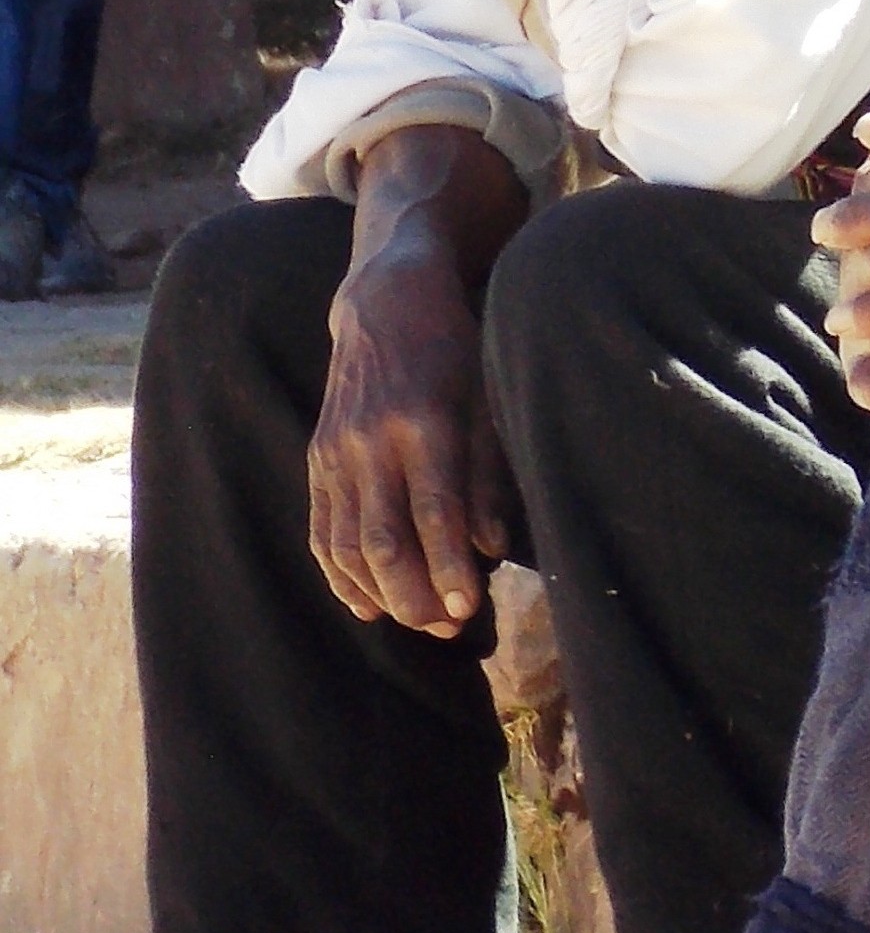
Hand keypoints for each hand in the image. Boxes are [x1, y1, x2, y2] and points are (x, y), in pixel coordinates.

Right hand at [311, 239, 515, 635]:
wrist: (386, 304)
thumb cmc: (455, 352)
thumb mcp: (488, 399)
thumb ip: (488, 474)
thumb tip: (491, 546)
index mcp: (423, 424)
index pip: (435, 513)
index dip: (449, 568)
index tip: (468, 609)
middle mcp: (370, 442)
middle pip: (384, 540)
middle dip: (415, 595)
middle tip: (449, 628)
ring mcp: (335, 453)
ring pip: (346, 544)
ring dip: (381, 593)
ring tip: (420, 622)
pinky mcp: (317, 460)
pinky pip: (321, 531)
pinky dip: (340, 575)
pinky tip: (366, 603)